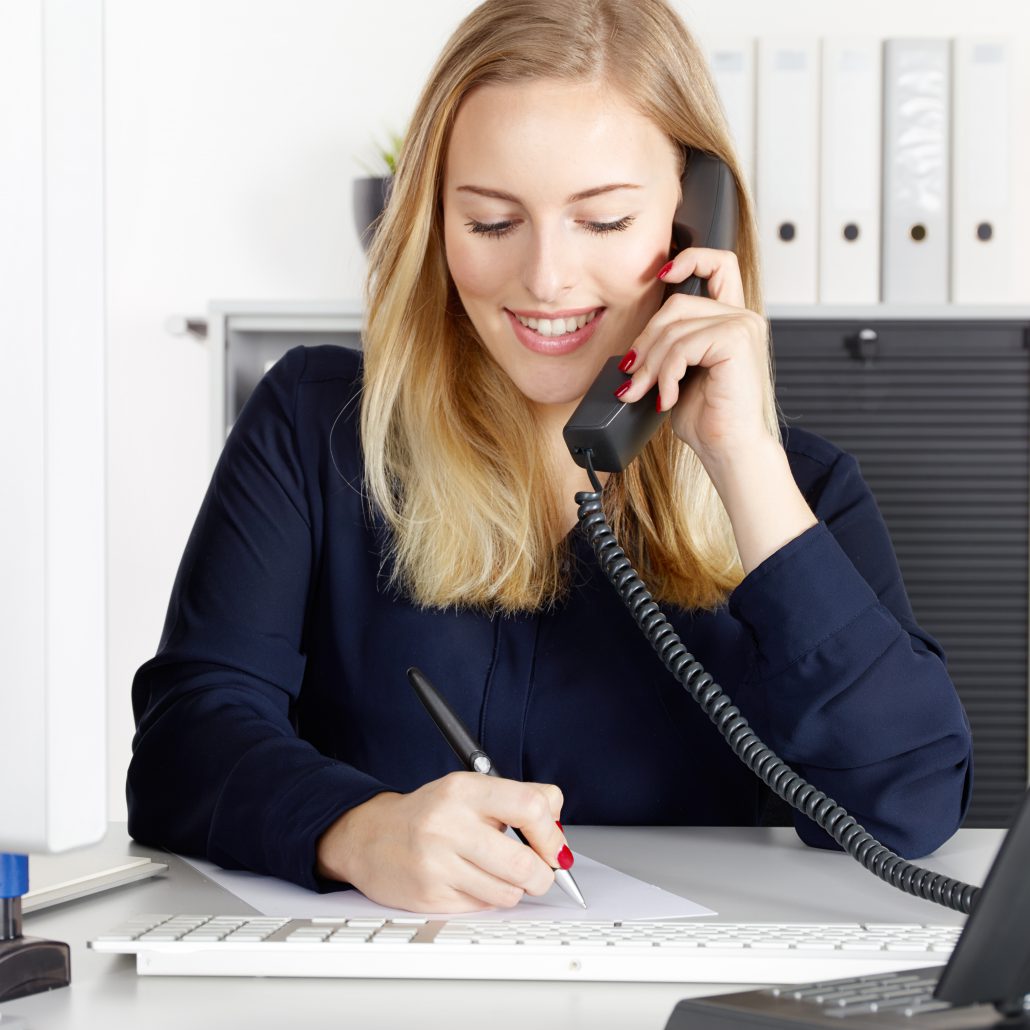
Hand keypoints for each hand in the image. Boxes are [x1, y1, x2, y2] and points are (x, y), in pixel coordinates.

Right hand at [315, 772, 568, 912]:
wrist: (370, 837)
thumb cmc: (430, 814)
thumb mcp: (471, 790)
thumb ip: (521, 798)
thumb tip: (559, 829)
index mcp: (464, 789)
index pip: (530, 807)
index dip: (552, 834)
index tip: (555, 848)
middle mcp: (448, 823)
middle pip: (524, 862)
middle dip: (542, 875)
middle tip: (538, 872)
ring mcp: (436, 862)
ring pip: (508, 892)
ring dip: (514, 890)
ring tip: (497, 874)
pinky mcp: (429, 895)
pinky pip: (482, 908)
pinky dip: (487, 900)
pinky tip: (469, 882)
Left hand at [616, 247, 770, 472]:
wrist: (729, 448)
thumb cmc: (708, 418)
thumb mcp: (680, 374)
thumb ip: (668, 348)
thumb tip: (631, 350)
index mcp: (731, 320)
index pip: (719, 264)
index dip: (690, 258)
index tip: (662, 276)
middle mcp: (742, 317)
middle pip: (676, 304)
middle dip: (645, 342)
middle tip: (632, 378)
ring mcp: (742, 326)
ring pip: (674, 329)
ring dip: (649, 365)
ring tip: (642, 393)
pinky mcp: (736, 340)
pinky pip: (683, 346)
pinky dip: (666, 374)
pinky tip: (668, 398)